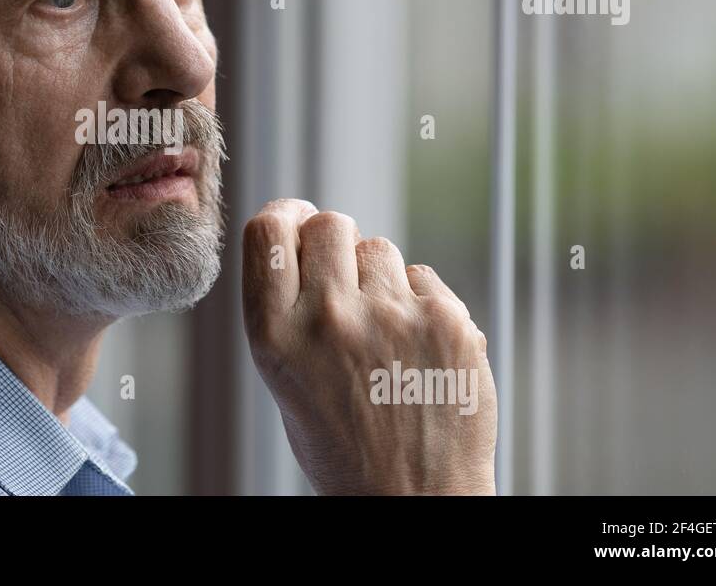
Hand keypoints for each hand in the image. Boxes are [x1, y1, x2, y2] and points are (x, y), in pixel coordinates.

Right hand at [241, 199, 496, 494]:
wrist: (412, 500)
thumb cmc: (343, 444)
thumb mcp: (285, 379)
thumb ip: (289, 307)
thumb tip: (307, 232)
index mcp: (275, 337)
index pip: (268, 232)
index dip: (284, 215)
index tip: (296, 219)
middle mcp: (329, 319)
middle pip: (330, 224)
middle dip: (335, 243)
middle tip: (344, 282)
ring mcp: (392, 318)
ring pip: (381, 248)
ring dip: (379, 277)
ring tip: (383, 333)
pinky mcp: (447, 322)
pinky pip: (423, 278)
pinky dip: (420, 303)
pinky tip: (416, 349)